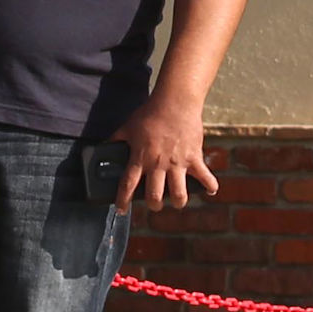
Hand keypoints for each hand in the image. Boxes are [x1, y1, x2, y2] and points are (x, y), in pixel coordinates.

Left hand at [113, 91, 221, 208]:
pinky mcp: (194, 157)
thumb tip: (102, 147)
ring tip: (177, 200)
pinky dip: (209, 185)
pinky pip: (204, 176)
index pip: (127, 185)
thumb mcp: (128, 126)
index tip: (121, 210)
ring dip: (178, 201)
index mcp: (140, 157)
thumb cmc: (150, 113)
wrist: (175, 101)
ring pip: (178, 194)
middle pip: (154, 196)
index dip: (123, 200)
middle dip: (154, 204)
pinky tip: (210, 189)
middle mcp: (158, 164)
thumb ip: (116, 139)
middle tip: (155, 202)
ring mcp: (177, 162)